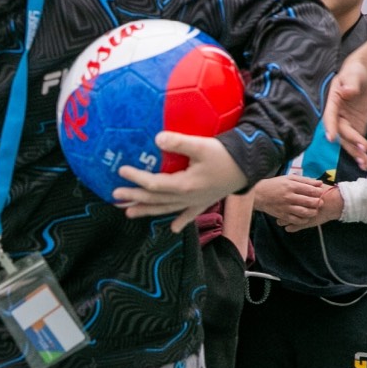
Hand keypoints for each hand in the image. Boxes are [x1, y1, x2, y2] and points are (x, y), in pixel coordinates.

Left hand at [111, 133, 248, 231]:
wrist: (251, 166)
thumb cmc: (226, 154)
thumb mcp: (202, 146)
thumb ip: (179, 142)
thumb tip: (157, 138)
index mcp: (184, 185)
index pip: (154, 184)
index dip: (137, 178)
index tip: (121, 171)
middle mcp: (187, 198)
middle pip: (156, 200)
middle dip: (135, 198)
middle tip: (115, 196)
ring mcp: (196, 201)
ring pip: (167, 209)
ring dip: (148, 211)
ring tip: (129, 213)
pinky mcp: (205, 200)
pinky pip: (190, 214)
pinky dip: (181, 221)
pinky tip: (173, 229)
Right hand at [252, 176, 329, 230]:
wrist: (258, 194)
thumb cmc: (275, 184)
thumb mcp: (289, 178)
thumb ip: (305, 180)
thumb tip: (319, 183)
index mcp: (291, 186)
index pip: (310, 190)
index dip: (318, 193)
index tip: (322, 193)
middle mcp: (289, 197)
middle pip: (308, 201)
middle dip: (317, 203)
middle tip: (321, 203)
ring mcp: (285, 207)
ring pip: (303, 212)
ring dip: (312, 212)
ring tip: (315, 211)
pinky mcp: (282, 215)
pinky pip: (295, 220)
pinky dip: (303, 220)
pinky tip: (306, 217)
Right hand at [322, 56, 366, 167]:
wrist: (363, 78)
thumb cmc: (354, 74)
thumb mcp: (353, 75)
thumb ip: (350, 84)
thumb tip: (348, 91)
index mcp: (333, 102)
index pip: (330, 116)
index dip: (330, 127)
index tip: (331, 137)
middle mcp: (337, 117)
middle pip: (341, 132)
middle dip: (351, 141)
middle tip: (363, 148)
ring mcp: (347, 124)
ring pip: (348, 142)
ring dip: (355, 153)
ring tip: (364, 163)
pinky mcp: (357, 128)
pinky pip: (357, 142)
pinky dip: (361, 153)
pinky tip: (366, 163)